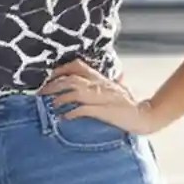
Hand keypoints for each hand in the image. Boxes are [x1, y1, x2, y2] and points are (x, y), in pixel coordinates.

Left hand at [38, 58, 164, 135]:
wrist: (143, 116)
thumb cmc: (127, 103)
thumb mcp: (115, 88)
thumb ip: (109, 81)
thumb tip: (113, 75)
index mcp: (99, 78)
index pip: (77, 66)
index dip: (60, 70)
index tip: (46, 76)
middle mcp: (99, 85)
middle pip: (71, 79)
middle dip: (53, 84)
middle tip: (40, 92)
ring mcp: (102, 97)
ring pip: (76, 91)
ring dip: (61, 97)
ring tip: (51, 105)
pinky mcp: (105, 111)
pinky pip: (85, 110)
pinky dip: (73, 113)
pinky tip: (64, 117)